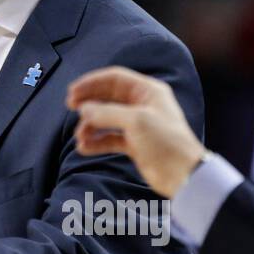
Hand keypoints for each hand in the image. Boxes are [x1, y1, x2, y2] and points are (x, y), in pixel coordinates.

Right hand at [65, 66, 205, 197]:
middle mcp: (142, 105)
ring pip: (106, 119)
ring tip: (81, 136)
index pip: (114, 78)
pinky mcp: (134, 144)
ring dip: (91, 126)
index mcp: (148, 91)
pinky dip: (97, 141)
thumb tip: (83, 110)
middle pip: (108, 97)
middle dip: (89, 102)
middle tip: (70, 107)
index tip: (73, 91)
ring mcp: (138, 125)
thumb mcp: (136, 121)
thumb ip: (106, 112)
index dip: (92, 83)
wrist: (183, 175)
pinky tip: (85, 147)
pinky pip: (109, 138)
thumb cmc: (166, 142)